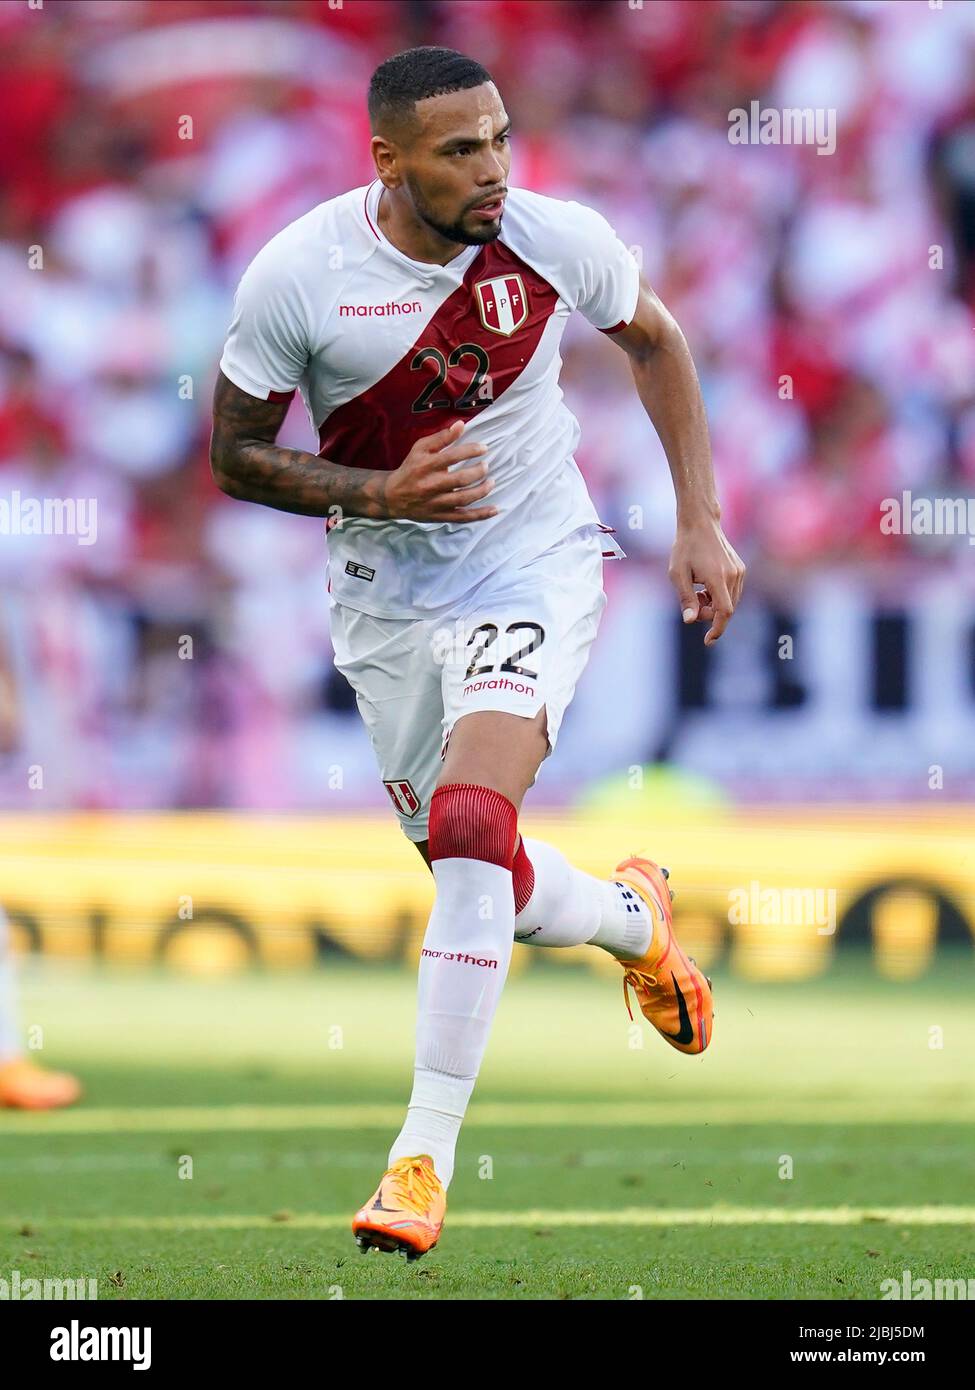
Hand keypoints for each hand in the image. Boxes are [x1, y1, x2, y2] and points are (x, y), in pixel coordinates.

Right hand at [380, 420, 497, 522]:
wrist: (392, 497)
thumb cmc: (410, 469)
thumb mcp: (420, 448)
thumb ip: (441, 437)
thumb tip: (461, 424)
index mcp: (426, 466)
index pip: (451, 457)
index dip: (471, 451)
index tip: (484, 448)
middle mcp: (431, 485)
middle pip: (460, 479)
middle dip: (477, 472)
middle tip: (486, 466)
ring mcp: (436, 503)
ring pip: (463, 499)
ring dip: (481, 491)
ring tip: (491, 482)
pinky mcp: (440, 516)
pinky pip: (463, 517)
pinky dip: (480, 514)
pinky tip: (494, 510)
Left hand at [668, 512, 744, 645]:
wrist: (700, 523)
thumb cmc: (685, 548)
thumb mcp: (677, 574)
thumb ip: (686, 598)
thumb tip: (690, 621)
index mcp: (717, 577)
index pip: (724, 612)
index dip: (717, 629)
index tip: (708, 640)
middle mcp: (733, 575)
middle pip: (726, 609)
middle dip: (708, 614)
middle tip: (693, 602)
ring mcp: (739, 572)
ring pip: (730, 602)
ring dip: (713, 605)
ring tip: (697, 590)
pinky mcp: (740, 569)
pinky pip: (732, 593)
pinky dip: (719, 596)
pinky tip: (706, 585)